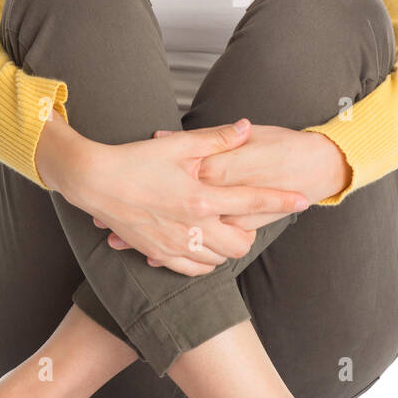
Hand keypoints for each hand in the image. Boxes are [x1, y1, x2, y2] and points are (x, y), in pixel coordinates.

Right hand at [94, 122, 349, 260]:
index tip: (303, 200)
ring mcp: (174, 245)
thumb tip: (244, 127)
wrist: (94, 181)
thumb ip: (216, 139)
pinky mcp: (158, 254)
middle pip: (241, 244)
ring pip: (219, 261)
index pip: (253, 202)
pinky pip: (193, 270)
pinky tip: (200, 243)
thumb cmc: (134, 160)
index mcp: (201, 197)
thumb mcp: (178, 145)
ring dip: (226, 247)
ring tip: (221, 227)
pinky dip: (204, 260)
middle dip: (250, 232)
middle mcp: (192, 226)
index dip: (282, 201)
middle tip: (243, 216)